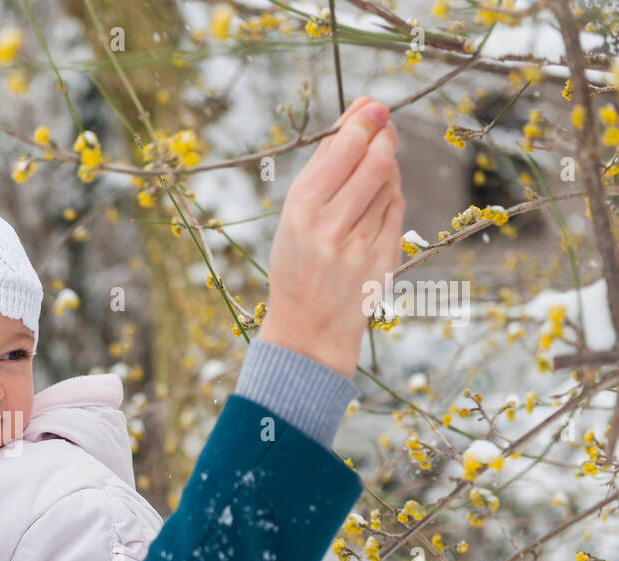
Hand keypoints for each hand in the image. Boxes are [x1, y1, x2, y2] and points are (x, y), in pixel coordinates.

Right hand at [261, 95, 404, 378]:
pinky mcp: (383, 257)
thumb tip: (361, 109)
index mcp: (300, 211)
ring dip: (386, 167)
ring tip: (370, 169)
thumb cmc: (297, 262)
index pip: (343, 150)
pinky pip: (396, 208)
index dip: (364, 121)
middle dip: (383, 137)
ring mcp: (360, 244)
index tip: (374, 105)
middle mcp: (329, 227)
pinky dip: (391, 194)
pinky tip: (376, 199)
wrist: (307, 326)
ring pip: (389, 184)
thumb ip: (326, 163)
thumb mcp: (294, 214)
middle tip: (384, 124)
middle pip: (374, 162)